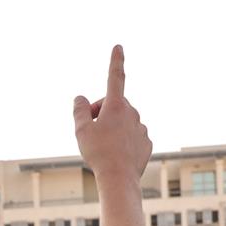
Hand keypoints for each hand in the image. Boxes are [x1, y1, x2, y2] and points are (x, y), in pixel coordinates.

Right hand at [72, 46, 150, 185]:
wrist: (119, 178)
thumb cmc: (98, 153)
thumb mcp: (81, 130)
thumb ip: (79, 110)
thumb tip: (80, 98)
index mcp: (116, 106)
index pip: (115, 78)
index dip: (115, 61)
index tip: (118, 47)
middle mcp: (132, 113)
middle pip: (113, 105)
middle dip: (101, 113)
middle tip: (89, 131)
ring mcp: (141, 127)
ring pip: (123, 122)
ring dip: (111, 129)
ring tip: (102, 148)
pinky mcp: (146, 142)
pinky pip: (131, 137)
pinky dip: (122, 142)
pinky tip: (115, 155)